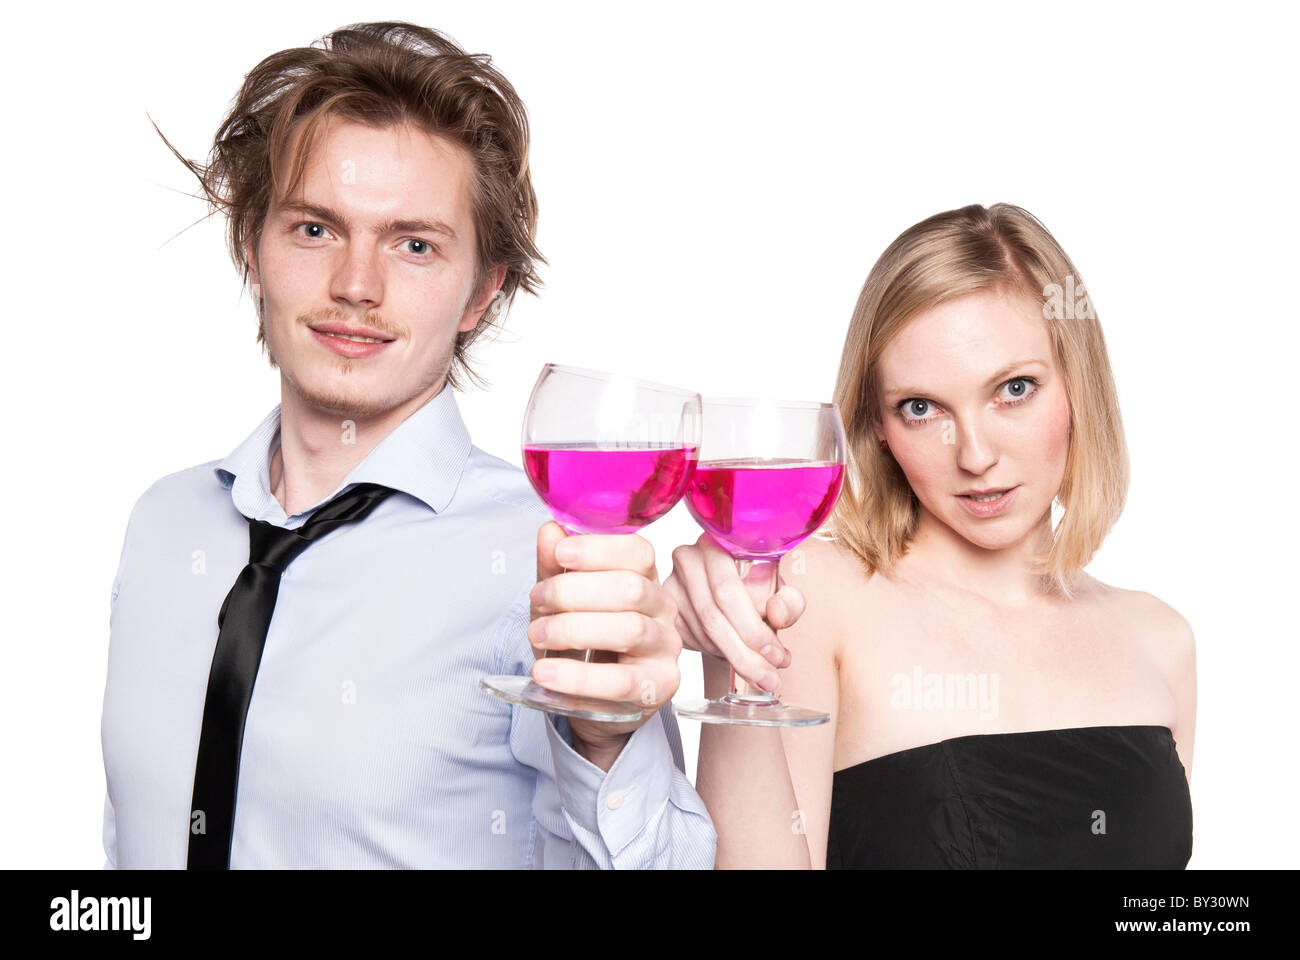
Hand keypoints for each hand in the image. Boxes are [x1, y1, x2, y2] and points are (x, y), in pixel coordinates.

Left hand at [530, 521, 681, 767]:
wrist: (593, 700)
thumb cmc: (581, 643)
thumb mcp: (561, 602)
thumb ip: (555, 567)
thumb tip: (550, 530)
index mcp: (645, 578)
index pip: (639, 551)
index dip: (599, 549)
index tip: (560, 554)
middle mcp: (663, 608)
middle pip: (631, 588)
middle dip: (574, 591)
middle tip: (537, 600)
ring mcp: (665, 648)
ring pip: (630, 629)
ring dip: (573, 629)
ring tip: (537, 634)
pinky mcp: (658, 687)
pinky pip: (622, 680)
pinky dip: (579, 677)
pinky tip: (545, 673)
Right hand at [663, 533, 806, 692]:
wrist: (733, 588)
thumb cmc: (758, 585)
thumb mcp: (781, 590)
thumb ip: (789, 602)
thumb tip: (777, 615)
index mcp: (719, 541)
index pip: (728, 590)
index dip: (753, 629)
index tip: (777, 655)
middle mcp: (688, 557)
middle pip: (712, 616)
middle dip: (746, 654)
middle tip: (770, 677)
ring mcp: (671, 582)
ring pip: (702, 632)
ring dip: (735, 658)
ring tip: (762, 671)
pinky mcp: (665, 607)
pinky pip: (690, 638)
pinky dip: (717, 654)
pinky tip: (737, 656)